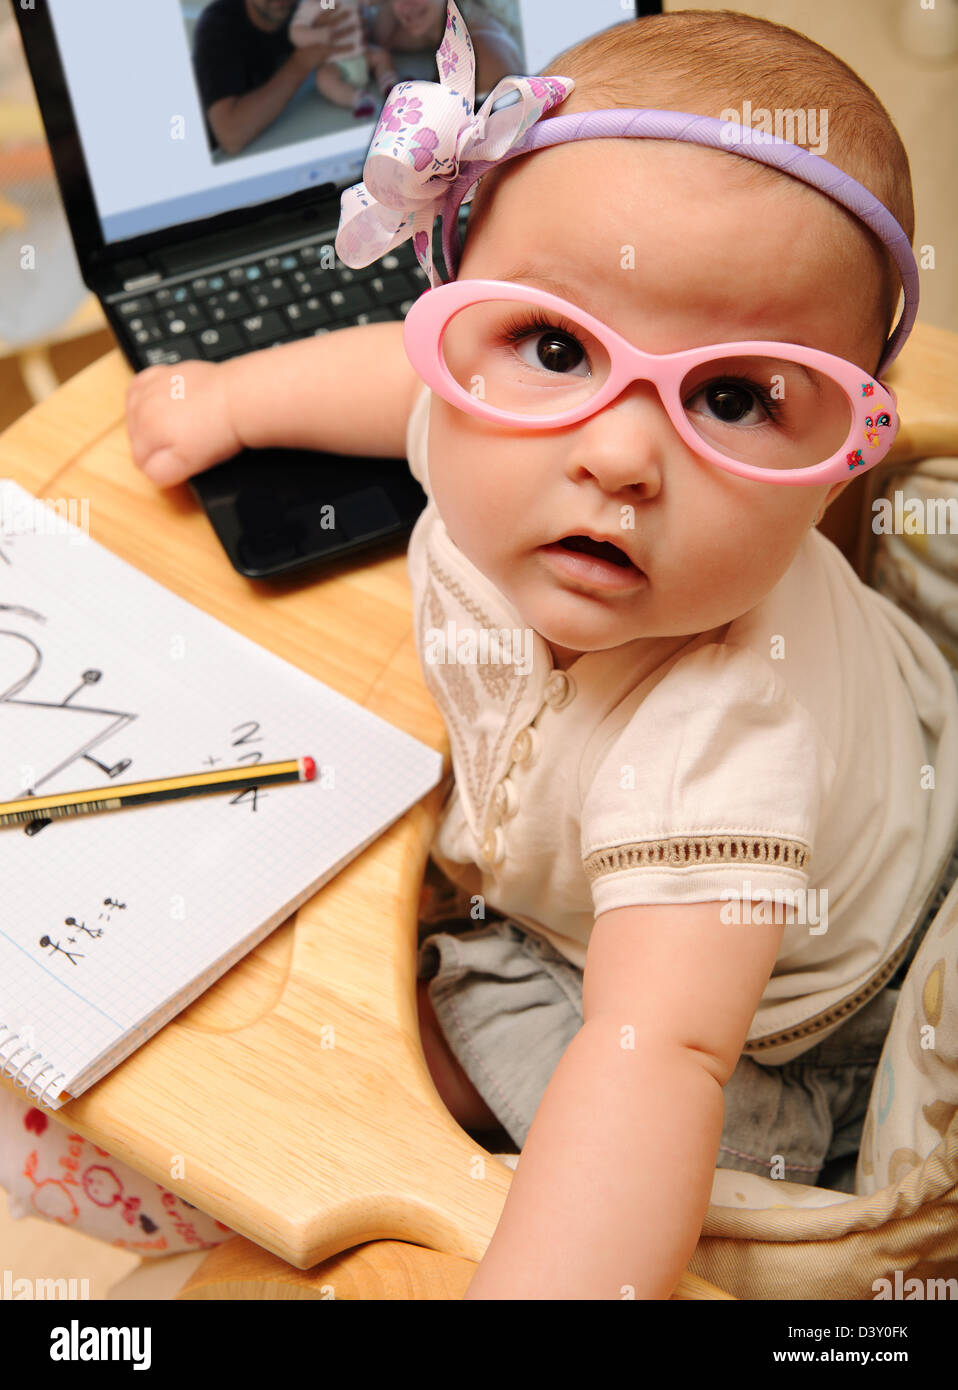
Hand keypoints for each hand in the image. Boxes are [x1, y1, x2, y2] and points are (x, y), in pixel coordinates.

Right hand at [125, 360, 242, 486]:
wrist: (236, 400)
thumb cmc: (219, 432)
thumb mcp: (187, 465)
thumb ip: (160, 471)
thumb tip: (150, 470)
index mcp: (147, 436)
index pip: (141, 461)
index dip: (160, 465)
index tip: (176, 462)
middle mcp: (142, 411)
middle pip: (136, 438)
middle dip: (155, 444)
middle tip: (181, 443)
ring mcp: (150, 391)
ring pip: (134, 414)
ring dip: (148, 421)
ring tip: (173, 425)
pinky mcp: (160, 375)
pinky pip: (138, 386)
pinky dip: (143, 395)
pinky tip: (158, 401)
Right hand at [291, 10, 363, 73]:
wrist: (302, 58)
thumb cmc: (304, 44)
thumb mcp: (307, 30)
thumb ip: (315, 23)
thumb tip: (321, 15)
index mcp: (315, 25)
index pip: (325, 13)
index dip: (333, 8)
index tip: (340, 3)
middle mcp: (321, 30)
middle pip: (335, 21)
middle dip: (344, 16)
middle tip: (353, 13)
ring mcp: (325, 40)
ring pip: (340, 33)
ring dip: (349, 30)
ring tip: (358, 27)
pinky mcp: (328, 50)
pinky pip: (339, 49)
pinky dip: (347, 47)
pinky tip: (354, 46)